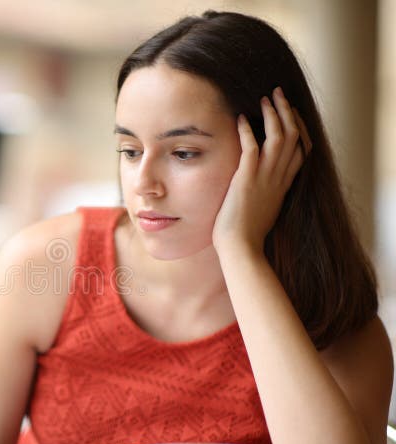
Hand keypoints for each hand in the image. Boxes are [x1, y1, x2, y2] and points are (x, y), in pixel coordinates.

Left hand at [213, 87, 308, 256]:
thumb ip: (263, 195)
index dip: (299, 129)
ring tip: (265, 98)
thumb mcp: (262, 211)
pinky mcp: (247, 179)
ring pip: (278, 137)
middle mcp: (279, 178)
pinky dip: (247, 131)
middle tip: (279, 95)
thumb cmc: (246, 235)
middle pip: (293, 137)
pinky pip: (251, 148)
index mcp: (284, 185)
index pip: (301, 151)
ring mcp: (265, 178)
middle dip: (288, 112)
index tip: (291, 114)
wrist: (241, 248)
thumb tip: (256, 189)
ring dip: (273, 115)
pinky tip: (241, 118)